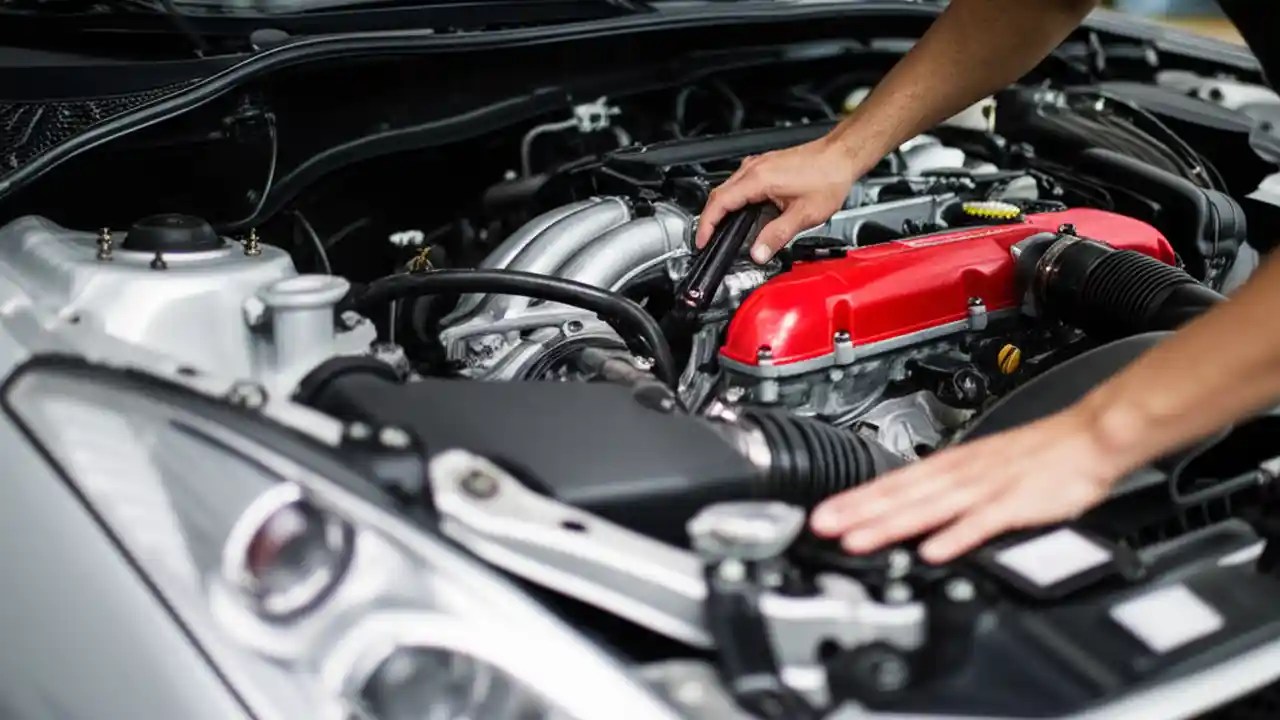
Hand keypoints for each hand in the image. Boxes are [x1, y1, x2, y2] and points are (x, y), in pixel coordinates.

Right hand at [696, 136, 863, 262]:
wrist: (842, 155)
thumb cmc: (828, 177)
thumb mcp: (804, 214)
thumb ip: (777, 236)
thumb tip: (758, 253)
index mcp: (758, 179)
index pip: (719, 202)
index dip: (707, 224)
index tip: (702, 240)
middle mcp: (754, 168)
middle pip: (718, 194)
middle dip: (709, 218)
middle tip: (707, 239)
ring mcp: (759, 164)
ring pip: (728, 188)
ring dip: (721, 208)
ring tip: (720, 229)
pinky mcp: (766, 165)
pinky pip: (740, 183)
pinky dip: (733, 199)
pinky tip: (742, 211)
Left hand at [809, 407, 1128, 563]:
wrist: (1092, 434)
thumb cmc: (1042, 455)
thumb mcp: (984, 466)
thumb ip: (949, 491)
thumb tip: (915, 511)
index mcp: (952, 465)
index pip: (893, 483)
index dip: (855, 499)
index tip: (821, 515)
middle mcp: (962, 473)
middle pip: (901, 494)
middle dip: (858, 512)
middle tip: (820, 526)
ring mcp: (987, 487)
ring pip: (929, 507)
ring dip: (891, 524)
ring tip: (857, 539)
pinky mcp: (1017, 503)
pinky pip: (982, 522)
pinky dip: (955, 535)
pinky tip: (932, 551)